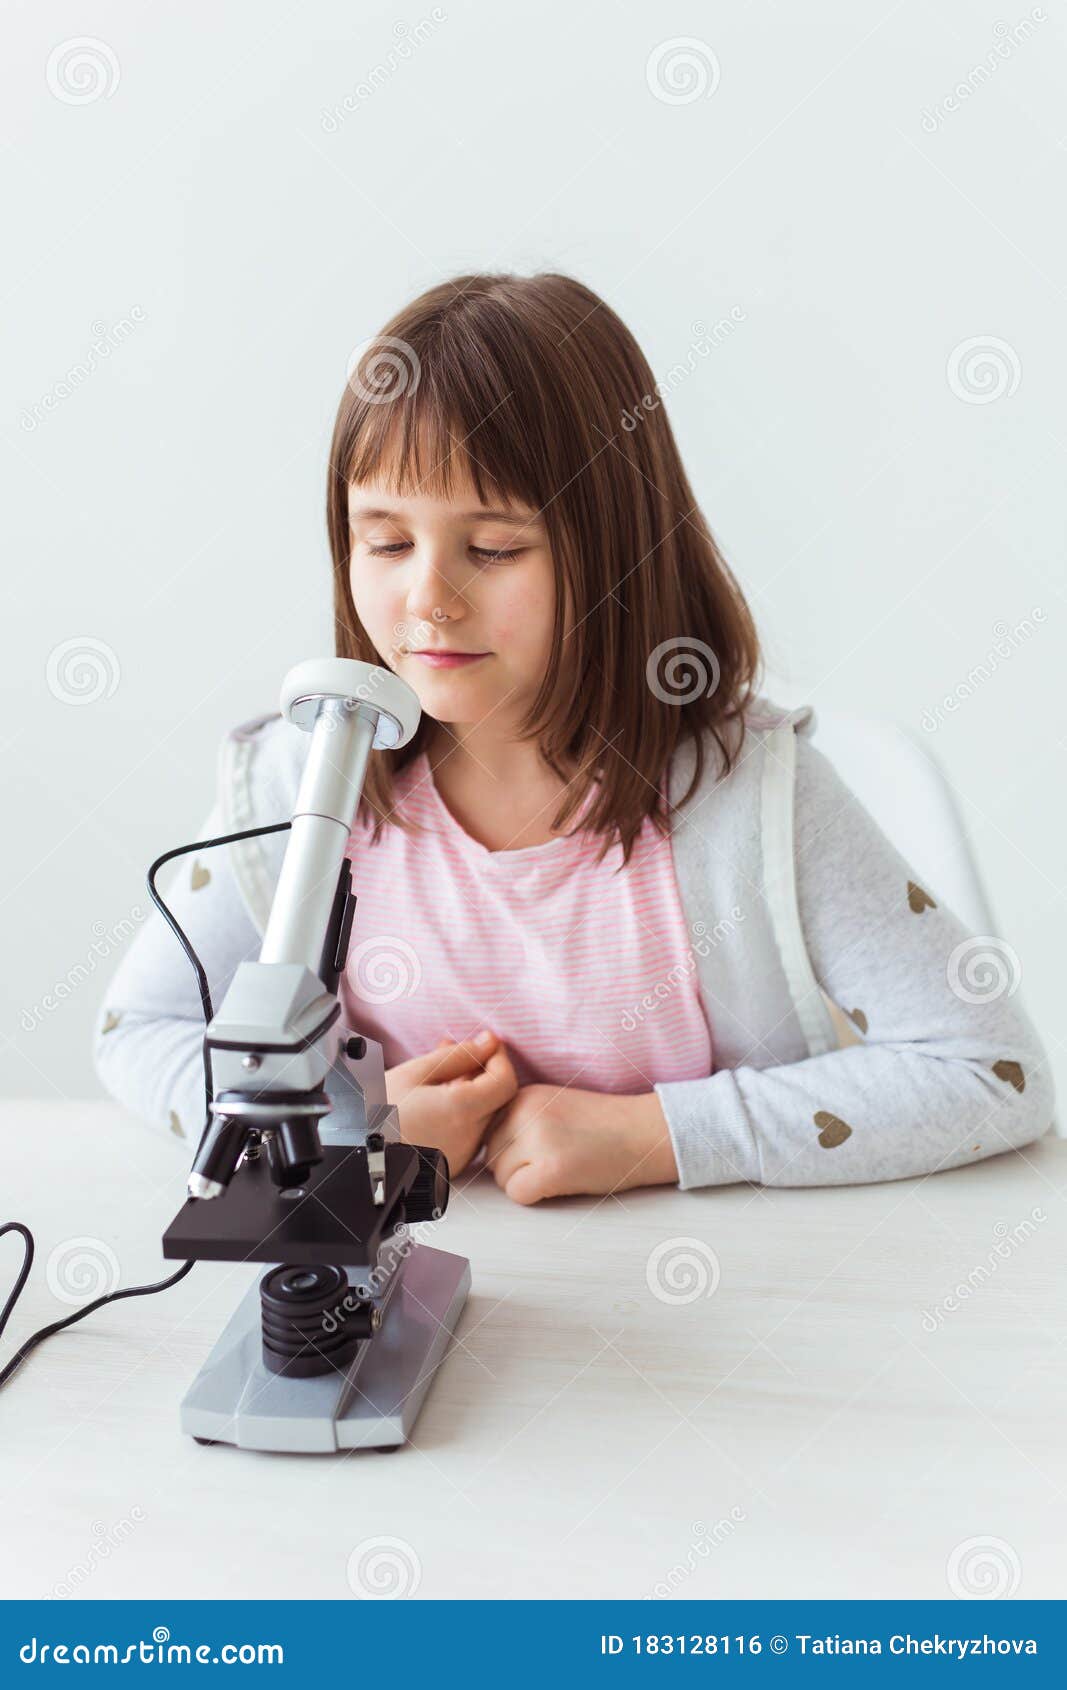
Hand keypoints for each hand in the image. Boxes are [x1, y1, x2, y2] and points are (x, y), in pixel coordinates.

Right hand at [385, 1031, 517, 1176]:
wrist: (357, 1160)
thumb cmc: (376, 1116)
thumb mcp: (413, 1074)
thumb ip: (456, 1056)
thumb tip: (488, 1042)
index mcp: (462, 1111)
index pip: (505, 1081)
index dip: (499, 1058)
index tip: (486, 1043)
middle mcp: (470, 1136)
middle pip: (496, 1097)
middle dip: (481, 1070)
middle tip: (454, 1051)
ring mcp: (463, 1153)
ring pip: (482, 1113)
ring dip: (469, 1089)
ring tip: (436, 1073)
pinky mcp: (454, 1162)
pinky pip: (468, 1129)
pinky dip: (460, 1110)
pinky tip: (433, 1098)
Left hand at [483, 1083, 677, 1204]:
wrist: (645, 1132)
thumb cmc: (602, 1125)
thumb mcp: (552, 1104)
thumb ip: (517, 1119)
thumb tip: (483, 1152)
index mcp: (522, 1095)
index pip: (487, 1132)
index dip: (509, 1149)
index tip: (537, 1151)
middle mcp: (524, 1111)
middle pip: (490, 1155)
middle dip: (512, 1167)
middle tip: (549, 1165)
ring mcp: (538, 1139)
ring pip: (501, 1177)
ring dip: (524, 1182)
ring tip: (559, 1171)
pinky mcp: (552, 1168)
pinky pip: (517, 1194)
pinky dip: (535, 1196)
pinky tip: (560, 1184)